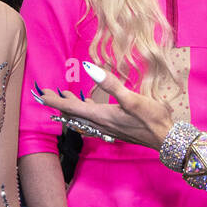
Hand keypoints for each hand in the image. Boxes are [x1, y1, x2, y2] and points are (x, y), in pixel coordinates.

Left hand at [36, 62, 172, 149]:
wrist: (166, 138)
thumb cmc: (151, 119)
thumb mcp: (132, 99)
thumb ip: (110, 84)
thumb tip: (89, 68)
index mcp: (101, 115)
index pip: (72, 108)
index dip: (55, 100)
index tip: (40, 94)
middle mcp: (101, 123)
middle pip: (74, 114)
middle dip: (59, 103)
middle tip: (46, 94)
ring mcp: (108, 126)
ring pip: (83, 117)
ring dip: (72, 107)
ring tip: (64, 97)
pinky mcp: (115, 126)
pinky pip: (93, 118)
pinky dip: (86, 110)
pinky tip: (90, 104)